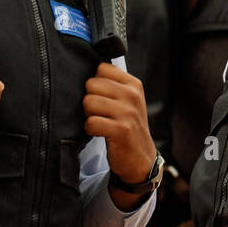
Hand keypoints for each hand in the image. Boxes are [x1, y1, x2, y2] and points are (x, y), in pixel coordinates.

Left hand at [83, 62, 155, 186]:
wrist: (140, 158)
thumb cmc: (128, 125)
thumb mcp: (128, 100)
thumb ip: (113, 84)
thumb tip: (86, 69)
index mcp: (134, 84)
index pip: (101, 68)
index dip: (96, 83)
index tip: (103, 96)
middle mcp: (132, 95)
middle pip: (91, 84)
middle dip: (90, 99)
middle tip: (100, 112)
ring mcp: (128, 112)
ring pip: (88, 102)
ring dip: (89, 114)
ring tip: (100, 121)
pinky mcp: (121, 130)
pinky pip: (90, 122)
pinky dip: (90, 129)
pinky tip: (100, 132)